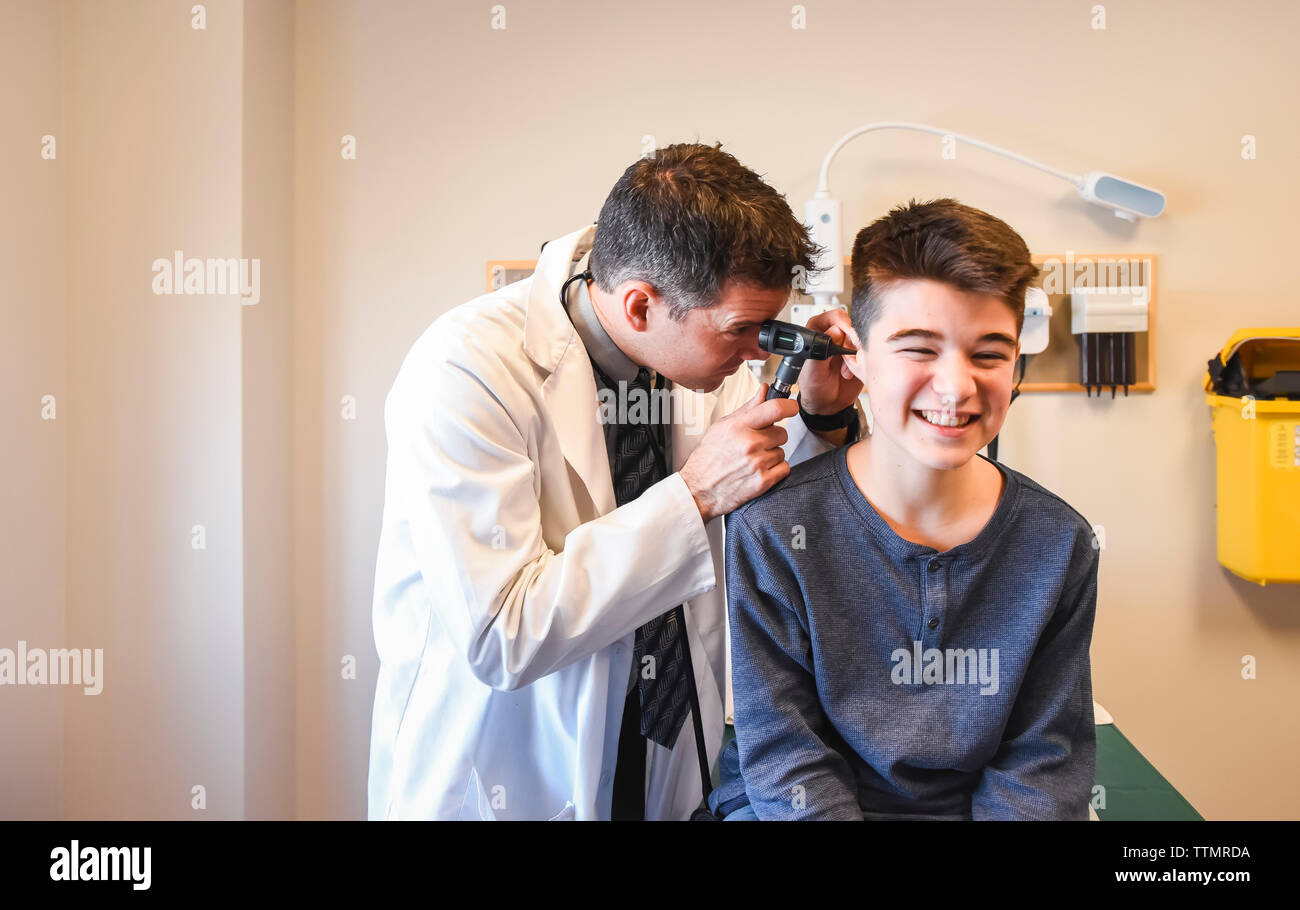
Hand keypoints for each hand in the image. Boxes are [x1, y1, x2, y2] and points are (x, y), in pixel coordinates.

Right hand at [679, 383, 798, 522]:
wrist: (698, 489)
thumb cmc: (708, 458)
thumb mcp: (722, 426)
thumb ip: (747, 408)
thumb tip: (764, 391)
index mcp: (739, 427)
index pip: (774, 409)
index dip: (788, 406)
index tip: (791, 408)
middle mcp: (749, 444)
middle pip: (782, 433)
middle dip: (772, 437)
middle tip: (757, 444)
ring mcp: (757, 463)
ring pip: (782, 452)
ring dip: (771, 455)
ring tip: (752, 460)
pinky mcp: (762, 481)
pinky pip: (784, 468)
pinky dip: (775, 470)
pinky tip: (759, 470)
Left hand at [797, 309, 862, 414]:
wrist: (827, 405)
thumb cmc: (813, 387)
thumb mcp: (812, 371)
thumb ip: (820, 350)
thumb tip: (834, 331)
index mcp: (818, 332)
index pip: (834, 316)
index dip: (842, 323)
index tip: (847, 334)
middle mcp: (835, 335)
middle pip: (852, 325)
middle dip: (851, 342)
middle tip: (846, 356)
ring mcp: (849, 345)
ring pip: (863, 338)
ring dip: (857, 354)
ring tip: (845, 371)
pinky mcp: (861, 355)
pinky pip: (871, 351)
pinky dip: (865, 361)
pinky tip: (854, 372)